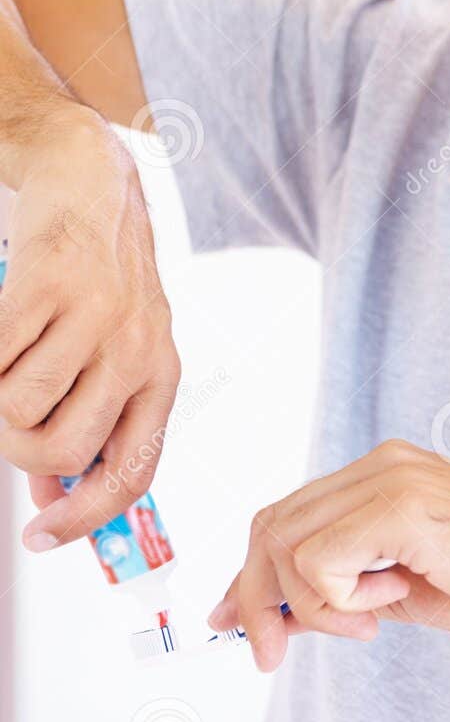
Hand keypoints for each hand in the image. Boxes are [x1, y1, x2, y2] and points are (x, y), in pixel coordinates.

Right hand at [0, 111, 180, 547]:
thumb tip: (54, 496)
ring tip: (10, 358)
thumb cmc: (99, 282)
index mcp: (161, 375)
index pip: (132, 474)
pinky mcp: (47, 284)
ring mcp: (95, 316)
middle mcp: (137, 350)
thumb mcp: (117, 352)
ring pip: (17, 410)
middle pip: (60, 452)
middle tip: (8, 420)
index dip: (84, 518)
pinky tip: (2, 330)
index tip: (41, 539)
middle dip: (17, 454)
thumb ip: (90, 422)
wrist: (92, 183)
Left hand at [207, 439, 449, 671]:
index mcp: (383, 472)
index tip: (233, 626)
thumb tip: (265, 616)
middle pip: (271, 525)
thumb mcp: (402, 591)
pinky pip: (318, 563)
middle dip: (256, 599)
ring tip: (373, 623)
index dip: (249, 575)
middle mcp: (382, 462)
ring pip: (287, 546)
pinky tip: (387, 610)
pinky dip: (335, 604)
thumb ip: (339, 590)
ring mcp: (392, 477)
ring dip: (312, 607)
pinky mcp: (404, 507)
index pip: (285, 515)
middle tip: (271, 655)